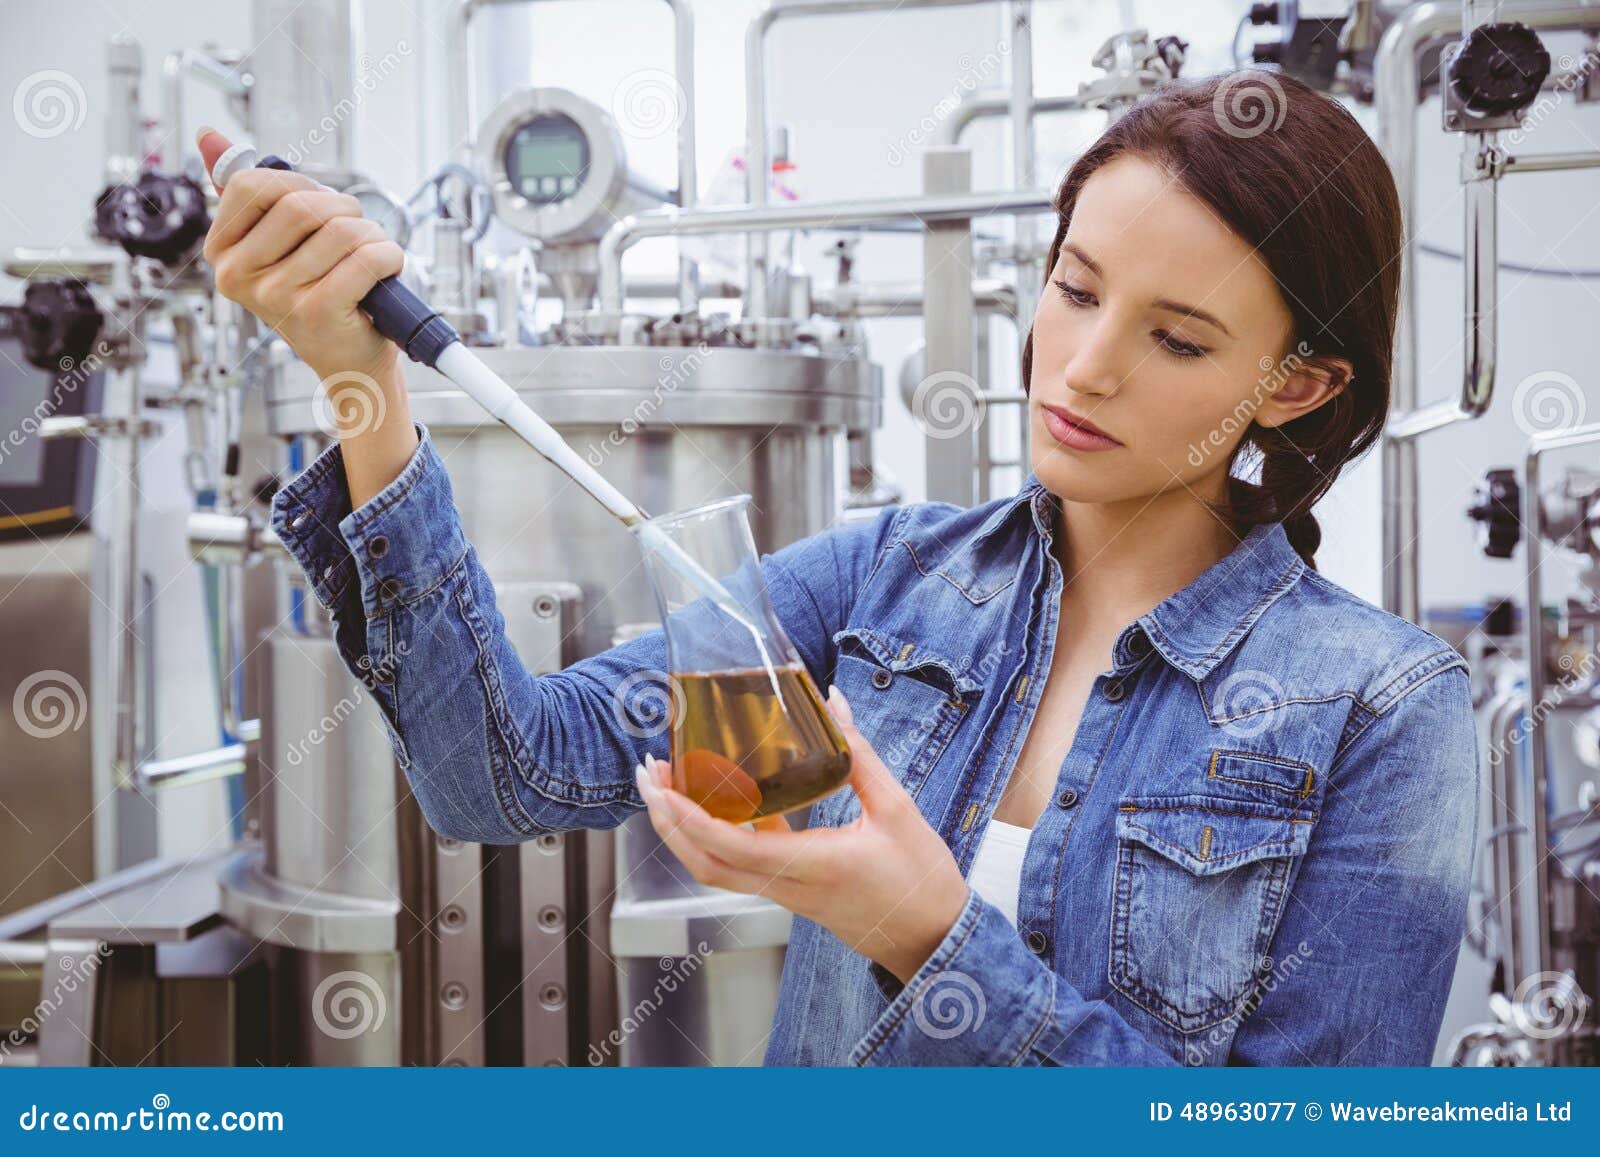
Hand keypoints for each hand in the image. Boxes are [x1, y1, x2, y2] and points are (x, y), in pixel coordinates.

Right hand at [197, 127, 401, 385]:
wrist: (350, 361)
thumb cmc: (319, 293)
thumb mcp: (278, 243)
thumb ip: (245, 192)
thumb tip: (209, 135)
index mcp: (221, 254)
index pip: (252, 185)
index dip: (299, 185)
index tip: (318, 207)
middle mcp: (239, 278)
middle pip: (300, 205)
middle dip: (342, 207)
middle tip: (356, 231)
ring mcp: (276, 298)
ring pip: (340, 230)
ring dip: (372, 234)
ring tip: (371, 256)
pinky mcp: (318, 312)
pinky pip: (367, 258)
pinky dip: (389, 255)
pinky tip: (387, 269)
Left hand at [635, 686, 969, 984]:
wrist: (935, 939)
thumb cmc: (922, 880)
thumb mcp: (897, 809)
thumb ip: (860, 755)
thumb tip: (832, 703)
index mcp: (812, 865)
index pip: (731, 846)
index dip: (688, 817)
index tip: (662, 785)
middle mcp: (788, 887)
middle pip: (705, 865)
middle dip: (667, 823)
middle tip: (649, 776)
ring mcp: (787, 895)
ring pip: (718, 870)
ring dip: (686, 830)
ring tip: (672, 784)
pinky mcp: (793, 893)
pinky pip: (745, 867)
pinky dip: (723, 835)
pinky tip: (728, 797)